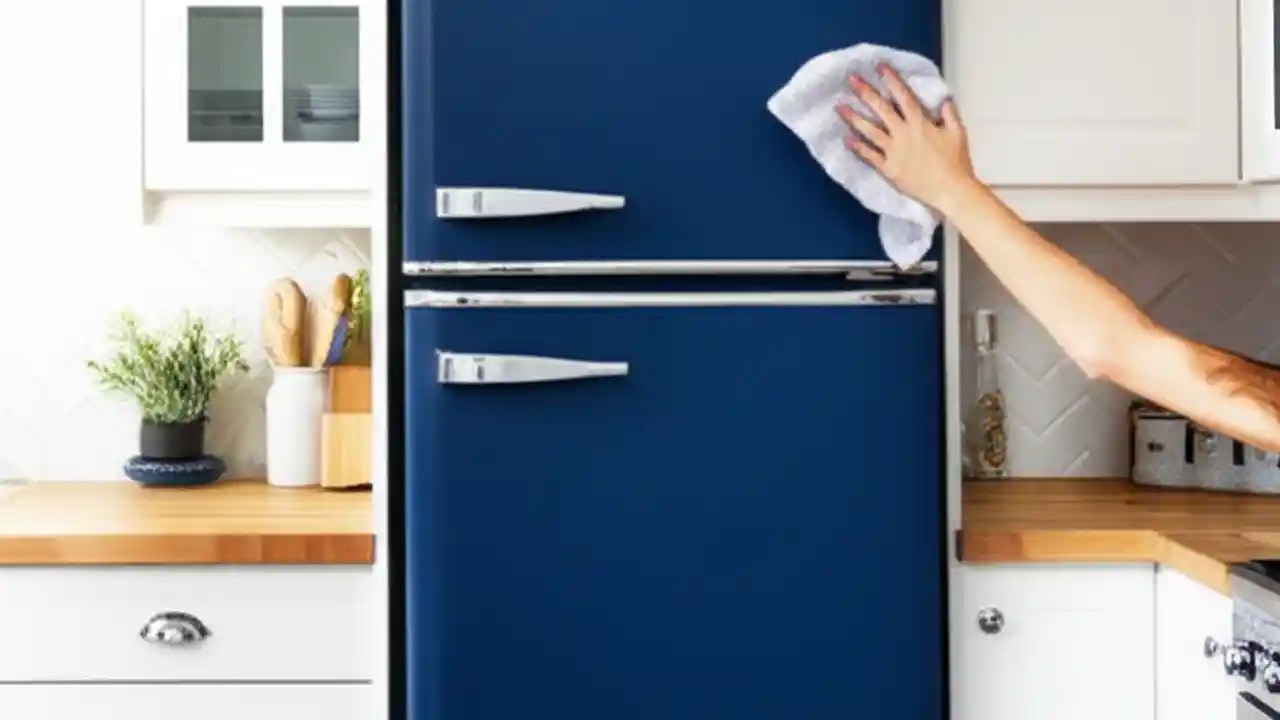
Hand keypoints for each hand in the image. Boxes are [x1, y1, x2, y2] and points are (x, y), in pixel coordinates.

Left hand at [835, 65, 976, 214]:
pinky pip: (869, 156)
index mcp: (920, 123)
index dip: (891, 80)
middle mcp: (903, 134)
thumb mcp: (958, 133)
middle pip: (881, 109)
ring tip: (840, 107)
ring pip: (870, 131)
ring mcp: (893, 151)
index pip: (903, 96)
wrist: (950, 190)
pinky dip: (857, 147)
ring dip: (854, 118)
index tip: (880, 67)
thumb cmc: (957, 163)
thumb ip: (950, 114)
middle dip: (865, 92)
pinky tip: (846, 138)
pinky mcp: (888, 169)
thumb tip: (945, 100)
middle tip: (851, 80)